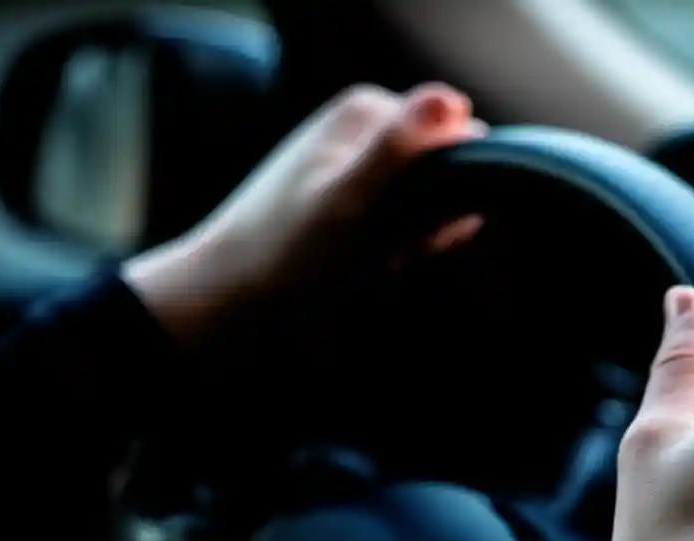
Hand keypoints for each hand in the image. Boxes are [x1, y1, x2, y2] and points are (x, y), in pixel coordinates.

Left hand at [122, 82, 486, 344]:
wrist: (233, 288)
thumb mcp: (347, 200)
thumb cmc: (288, 251)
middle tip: (389, 245)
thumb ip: (396, 149)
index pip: (460, 139)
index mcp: (369, 108)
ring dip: (416, 233)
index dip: (450, 189)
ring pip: (430, 196)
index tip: (414, 224)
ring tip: (377, 252)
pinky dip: (400, 240)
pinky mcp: (356, 184)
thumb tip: (449, 99)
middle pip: (446, 168)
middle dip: (431, 215)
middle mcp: (367, 119)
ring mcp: (361, 152)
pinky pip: (407, 211)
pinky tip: (372, 255)